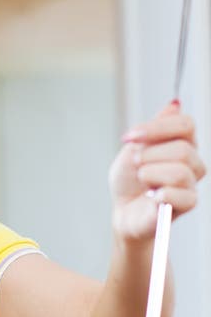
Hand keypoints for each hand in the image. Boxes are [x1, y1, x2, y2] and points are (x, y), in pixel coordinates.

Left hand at [109, 102, 205, 240]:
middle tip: (136, 165)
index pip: (185, 124)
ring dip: (151, 175)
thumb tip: (174, 105)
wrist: (123, 211)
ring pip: (180, 172)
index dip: (155, 128)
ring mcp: (191, 183)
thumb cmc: (129, 182)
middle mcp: (193, 161)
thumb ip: (154, 129)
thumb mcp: (133, 149)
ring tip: (143, 181)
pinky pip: (182, 196)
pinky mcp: (187, 204)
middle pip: (182, 149)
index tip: (128, 137)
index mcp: (182, 143)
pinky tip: (152, 197)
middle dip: (149, 156)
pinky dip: (160, 195)